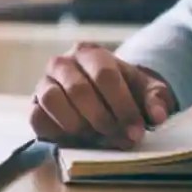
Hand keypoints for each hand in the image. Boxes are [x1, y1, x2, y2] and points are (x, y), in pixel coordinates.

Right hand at [29, 43, 176, 149]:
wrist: (101, 99)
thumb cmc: (124, 92)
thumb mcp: (146, 91)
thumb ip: (156, 99)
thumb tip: (158, 115)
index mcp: (91, 53)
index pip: (104, 75)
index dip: (122, 106)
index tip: (136, 131)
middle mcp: (62, 63)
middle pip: (79, 89)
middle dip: (103, 119)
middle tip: (119, 138)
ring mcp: (43, 83)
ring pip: (52, 99)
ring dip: (77, 124)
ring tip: (96, 137)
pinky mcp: (33, 106)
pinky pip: (37, 118)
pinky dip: (56, 131)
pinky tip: (77, 139)